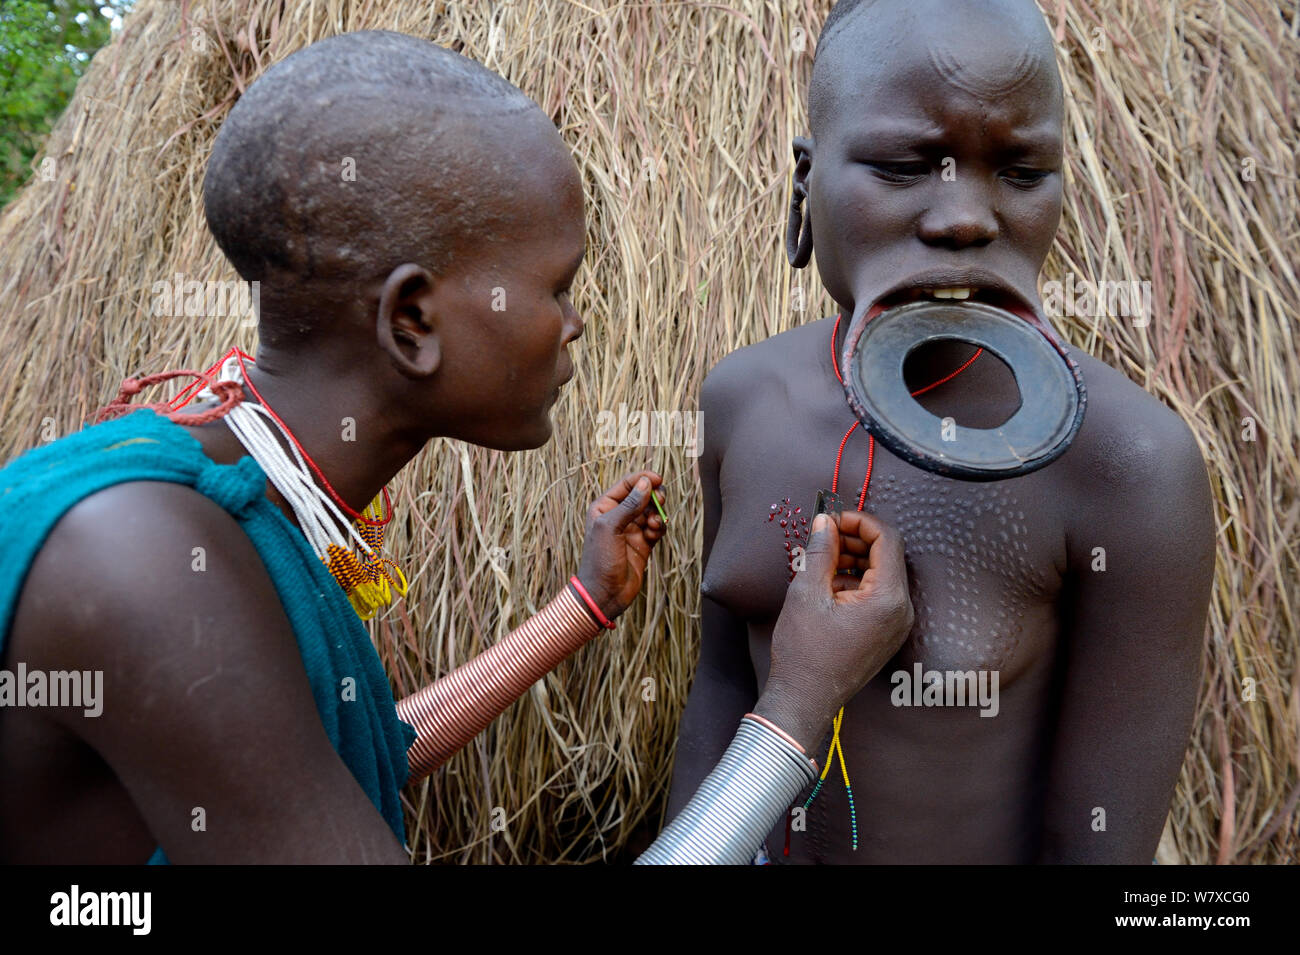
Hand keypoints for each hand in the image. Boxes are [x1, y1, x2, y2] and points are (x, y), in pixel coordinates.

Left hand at [575, 470, 666, 619]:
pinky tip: (655, 533)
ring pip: (652, 511)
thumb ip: (629, 504)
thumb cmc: (600, 560)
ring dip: (658, 514)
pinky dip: (659, 527)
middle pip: (643, 495)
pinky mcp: (643, 543)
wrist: (604, 593)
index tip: (658, 479)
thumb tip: (646, 483)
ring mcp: (632, 529)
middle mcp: (618, 516)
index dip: (643, 479)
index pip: (627, 484)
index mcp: (604, 507)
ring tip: (655, 524)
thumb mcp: (610, 527)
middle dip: (654, 496)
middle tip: (660, 501)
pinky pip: (657, 527)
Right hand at [754, 510, 912, 752]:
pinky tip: (827, 585)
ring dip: (854, 559)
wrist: (804, 701)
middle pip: (887, 555)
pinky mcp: (886, 634)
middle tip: (824, 536)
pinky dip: (855, 581)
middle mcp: (902, 611)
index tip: (833, 518)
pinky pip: (877, 595)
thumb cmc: (805, 653)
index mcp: (888, 600)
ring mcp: (896, 625)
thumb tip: (825, 522)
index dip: (860, 521)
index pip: (887, 540)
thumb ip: (821, 551)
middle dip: (856, 540)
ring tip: (821, 561)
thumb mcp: (807, 593)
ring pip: (882, 574)